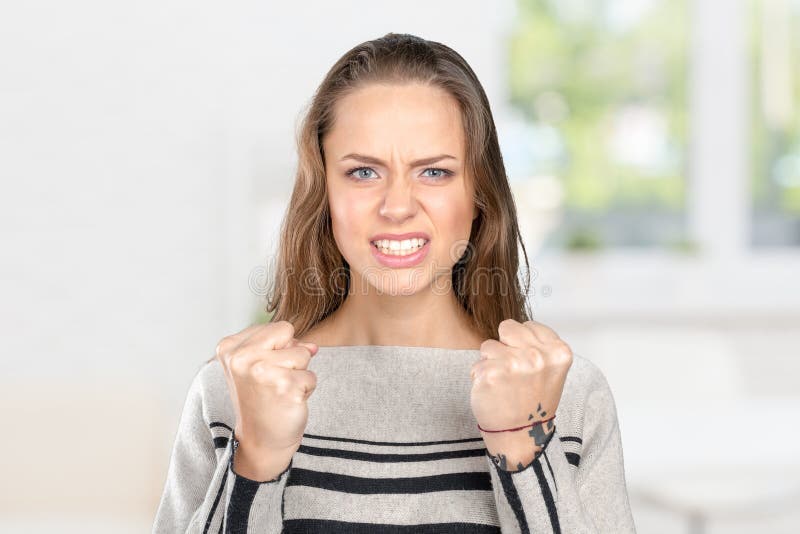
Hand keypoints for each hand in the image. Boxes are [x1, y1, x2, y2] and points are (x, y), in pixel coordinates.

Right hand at [215, 320, 317, 462]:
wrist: (261, 440)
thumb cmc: (261, 399)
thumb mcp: (261, 364)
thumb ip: (284, 345)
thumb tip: (313, 346)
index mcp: (230, 347)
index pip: (278, 327)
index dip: (279, 347)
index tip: (263, 371)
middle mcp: (242, 358)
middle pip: (289, 334)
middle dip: (291, 355)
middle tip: (274, 381)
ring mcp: (262, 372)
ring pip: (304, 354)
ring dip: (299, 373)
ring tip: (281, 390)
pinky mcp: (284, 387)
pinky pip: (311, 376)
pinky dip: (306, 389)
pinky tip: (288, 402)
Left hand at [470, 318, 572, 469]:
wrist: (521, 436)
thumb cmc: (533, 403)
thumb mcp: (551, 369)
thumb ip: (540, 345)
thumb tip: (515, 326)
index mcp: (558, 351)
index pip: (528, 325)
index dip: (523, 343)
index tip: (528, 364)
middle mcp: (538, 356)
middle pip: (507, 327)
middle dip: (505, 346)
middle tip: (513, 372)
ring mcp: (514, 364)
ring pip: (488, 345)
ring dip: (491, 362)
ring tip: (503, 384)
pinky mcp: (491, 374)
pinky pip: (476, 364)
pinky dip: (479, 377)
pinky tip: (492, 392)